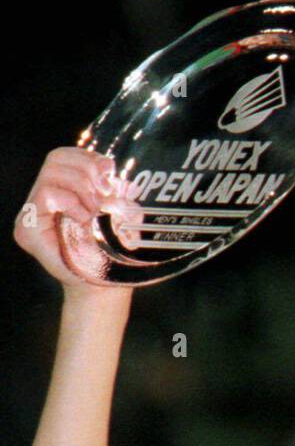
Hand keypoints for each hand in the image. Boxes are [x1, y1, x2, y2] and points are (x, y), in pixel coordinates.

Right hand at [13, 146, 140, 294]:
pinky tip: (83, 217)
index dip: (86, 156)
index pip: (63, 156)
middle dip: (86, 170)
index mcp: (59, 192)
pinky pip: (46, 195)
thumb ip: (110, 191)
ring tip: (95, 209)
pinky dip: (70, 201)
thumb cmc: (108, 253)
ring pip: (50, 173)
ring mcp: (31, 214)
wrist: (101, 288)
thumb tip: (114, 169)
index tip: (110, 170)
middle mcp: (41, 200)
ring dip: (80, 187)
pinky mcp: (27, 229)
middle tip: (105, 192)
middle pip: (55, 159)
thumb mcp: (115, 215)